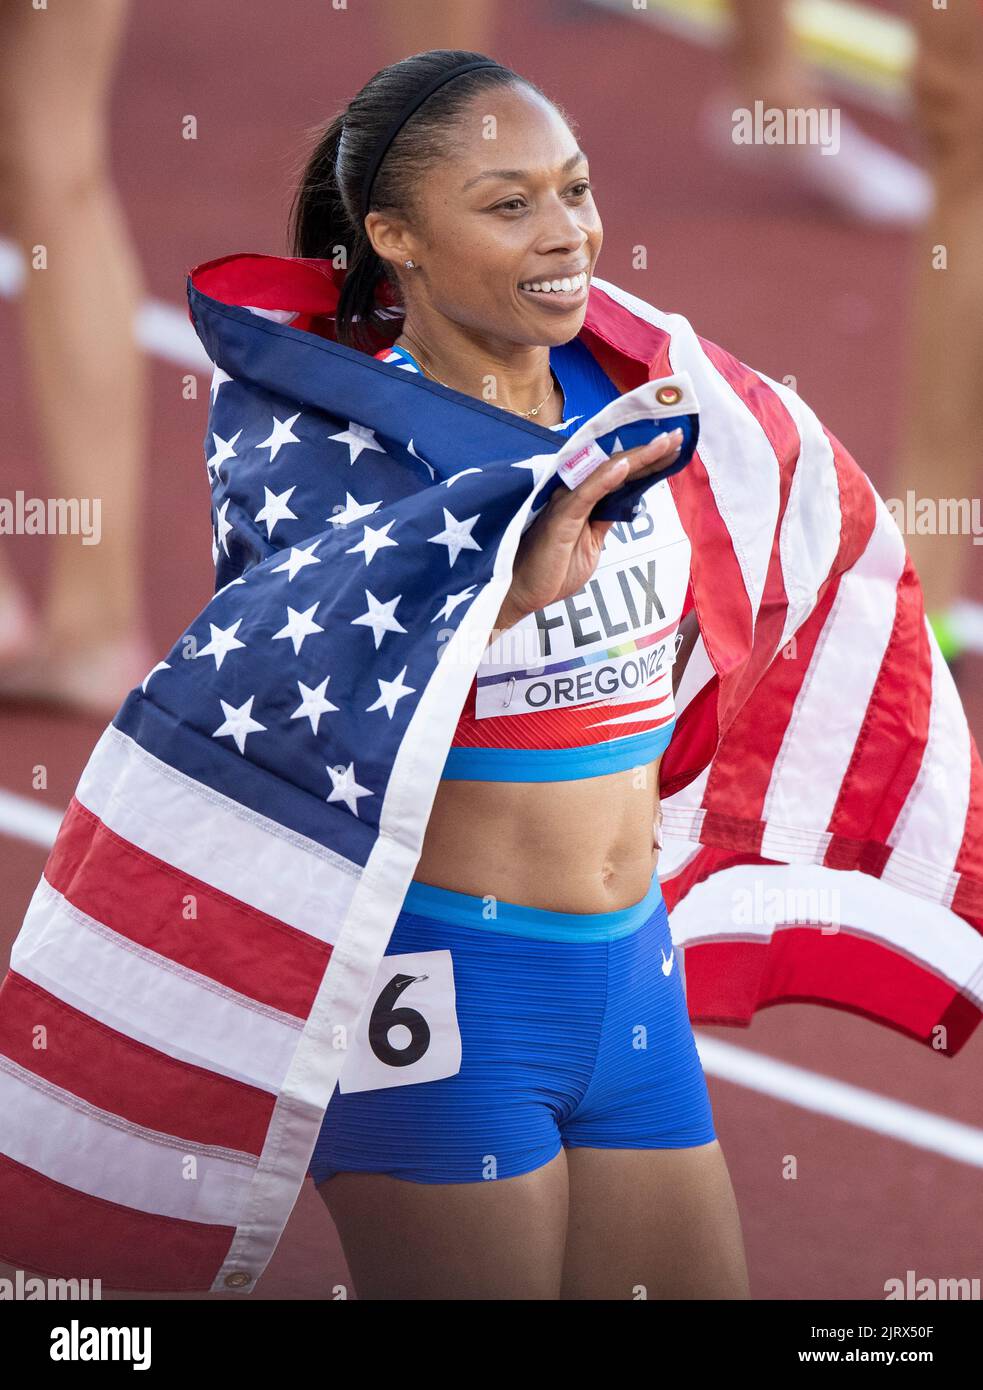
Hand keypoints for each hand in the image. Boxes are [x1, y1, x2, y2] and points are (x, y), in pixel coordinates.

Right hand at [500, 428, 683, 628]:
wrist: (522, 593)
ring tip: (665, 442)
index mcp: (584, 500)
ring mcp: (567, 503)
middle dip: (650, 451)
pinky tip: (627, 466)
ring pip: (606, 472)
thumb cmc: (551, 570)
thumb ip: (605, 519)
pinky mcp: (561, 518)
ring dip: (637, 456)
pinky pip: (587, 493)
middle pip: (618, 466)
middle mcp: (575, 493)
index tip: (675, 448)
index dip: (648, 461)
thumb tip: (625, 501)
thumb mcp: (590, 544)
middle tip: (679, 435)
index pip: (621, 475)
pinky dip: (606, 478)